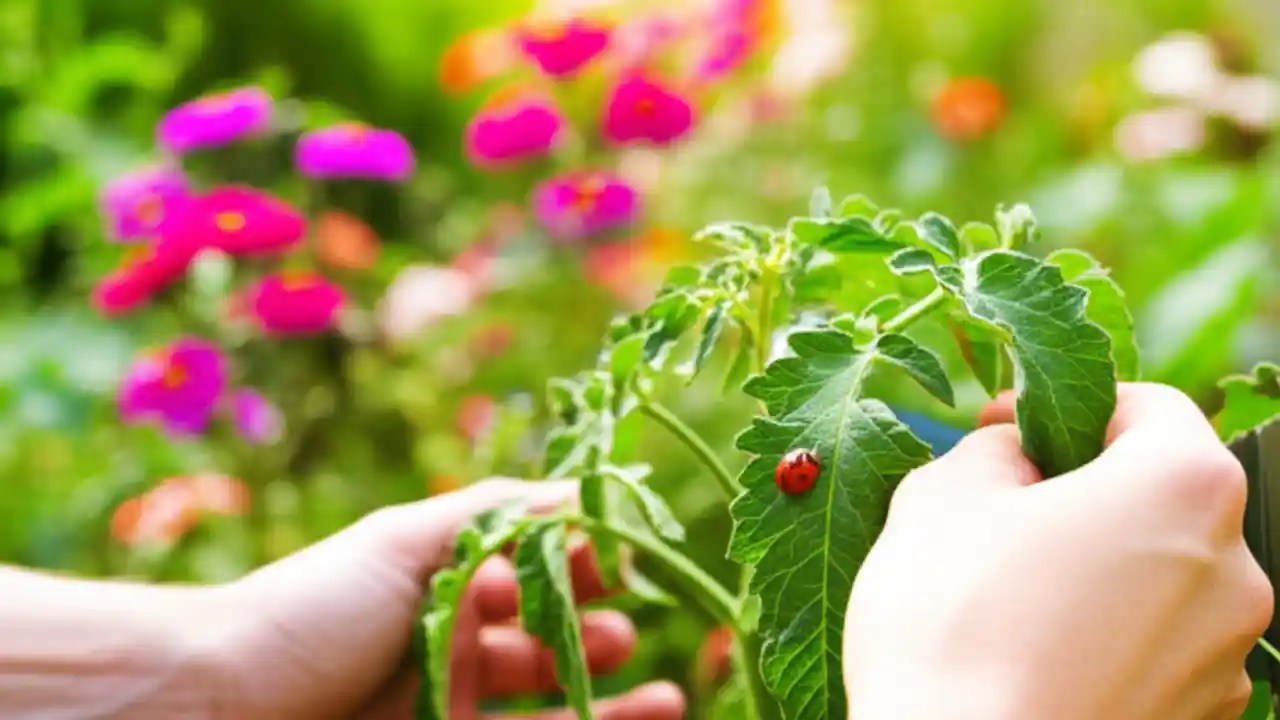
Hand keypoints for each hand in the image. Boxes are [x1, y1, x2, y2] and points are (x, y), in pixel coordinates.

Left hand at [203, 479, 684, 718]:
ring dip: (610, 702)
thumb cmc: (311, 610)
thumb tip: (586, 486)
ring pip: (548, 706)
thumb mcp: (405, 540)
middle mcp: (447, 647)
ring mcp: (445, 709)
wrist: (218, 708)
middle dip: (595, 635)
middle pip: (543, 641)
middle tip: (629, 634)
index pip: (530, 570)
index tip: (629, 562)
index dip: (581, 566)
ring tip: (668, 697)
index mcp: (439, 585)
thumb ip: (499, 511)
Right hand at [843, 383, 1272, 719]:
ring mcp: (1225, 657)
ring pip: (1159, 574)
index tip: (1006, 431)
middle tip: (999, 511)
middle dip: (1084, 491)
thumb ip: (992, 449)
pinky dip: (1106, 634)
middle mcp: (1233, 570)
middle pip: (1161, 495)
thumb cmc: (951, 631)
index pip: (1149, 408)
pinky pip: (1155, 646)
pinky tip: (1032, 652)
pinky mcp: (1199, 718)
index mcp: (1182, 488)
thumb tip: (1014, 456)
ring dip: (1097, 566)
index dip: (1068, 407)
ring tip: (1008, 595)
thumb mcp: (942, 496)